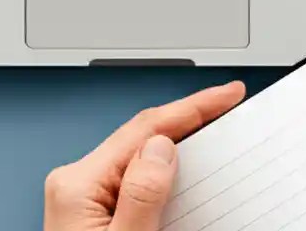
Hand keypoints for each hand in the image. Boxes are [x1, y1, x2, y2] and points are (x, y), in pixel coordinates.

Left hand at [44, 82, 245, 230]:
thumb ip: (142, 196)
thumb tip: (162, 148)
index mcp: (78, 185)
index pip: (144, 131)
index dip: (191, 108)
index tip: (226, 95)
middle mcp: (76, 183)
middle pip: (142, 136)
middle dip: (188, 119)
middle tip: (229, 105)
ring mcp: (83, 196)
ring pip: (140, 155)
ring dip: (178, 143)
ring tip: (213, 131)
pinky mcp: (93, 210)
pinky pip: (134, 176)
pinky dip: (165, 170)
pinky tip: (185, 169)